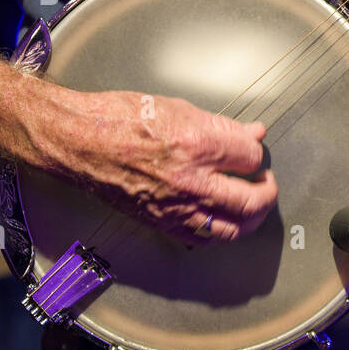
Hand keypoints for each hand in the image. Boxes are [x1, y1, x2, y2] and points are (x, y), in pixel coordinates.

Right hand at [34, 86, 277, 245]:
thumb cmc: (122, 119)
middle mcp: (192, 182)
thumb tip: (254, 133)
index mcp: (198, 146)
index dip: (257, 154)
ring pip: (234, 229)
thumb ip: (223, 127)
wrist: (80, 142)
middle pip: (253, 201)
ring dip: (251, 218)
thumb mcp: (179, 109)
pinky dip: (220, 232)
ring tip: (251, 203)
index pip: (252, 158)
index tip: (252, 150)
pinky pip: (203, 240)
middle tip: (265, 182)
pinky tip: (222, 218)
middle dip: (267, 192)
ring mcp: (178, 207)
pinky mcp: (163, 222)